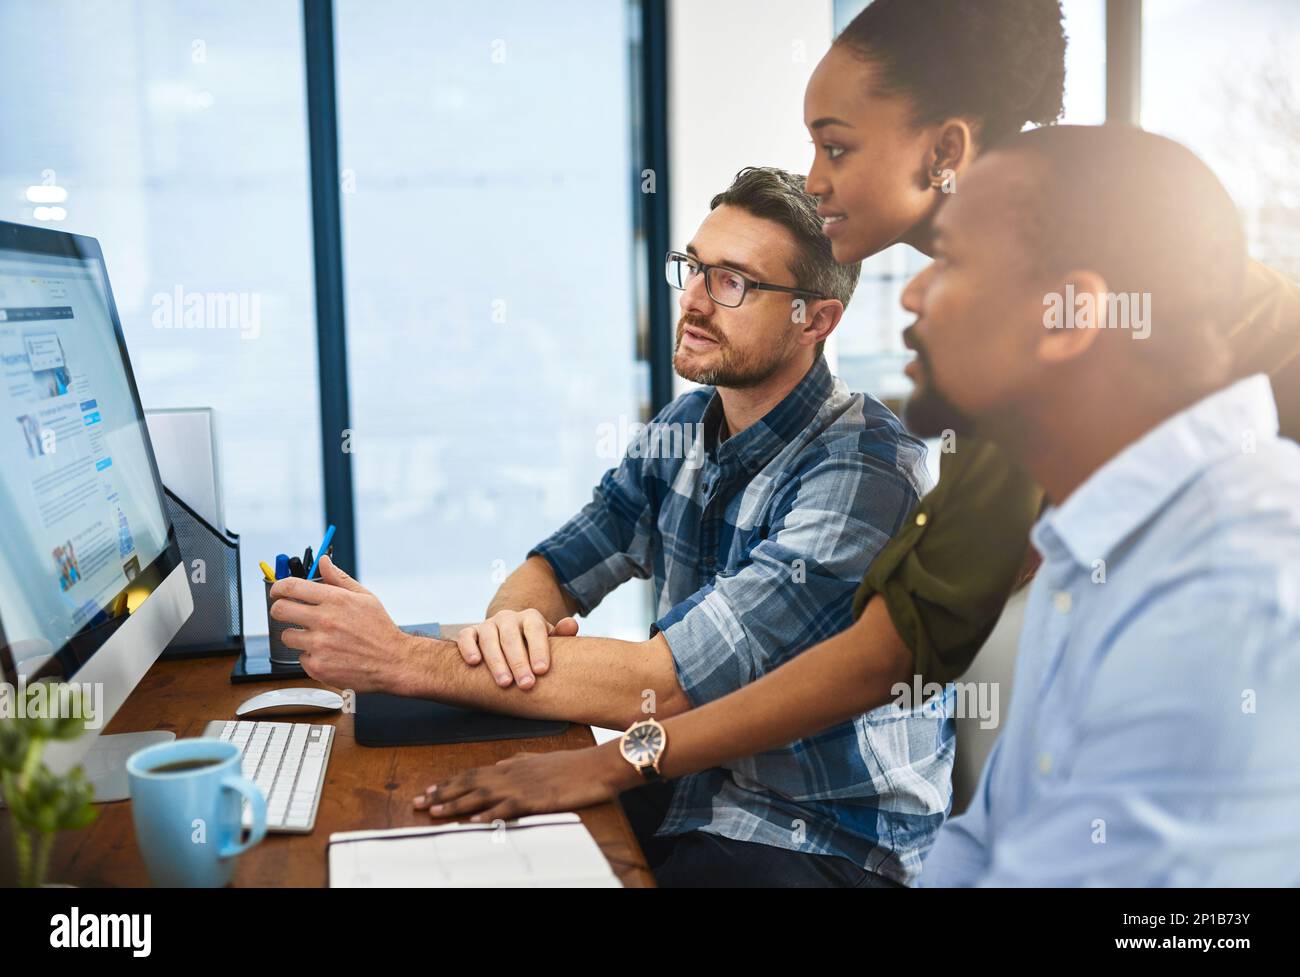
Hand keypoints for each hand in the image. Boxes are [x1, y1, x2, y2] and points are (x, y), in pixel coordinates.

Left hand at [269, 555, 419, 693]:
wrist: (393, 662)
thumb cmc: (380, 629)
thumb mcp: (365, 598)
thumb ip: (339, 579)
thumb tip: (323, 561)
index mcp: (335, 600)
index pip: (291, 587)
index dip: (278, 587)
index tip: (277, 591)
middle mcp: (324, 621)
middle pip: (280, 610)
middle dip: (279, 609)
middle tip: (287, 613)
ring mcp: (319, 645)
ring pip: (287, 636)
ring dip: (297, 636)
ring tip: (317, 637)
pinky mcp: (318, 666)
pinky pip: (301, 657)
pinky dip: (311, 656)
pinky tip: (328, 654)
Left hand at [414, 743, 632, 822]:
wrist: (598, 766)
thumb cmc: (573, 765)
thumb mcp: (542, 759)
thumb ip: (520, 761)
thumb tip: (503, 763)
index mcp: (512, 765)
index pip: (473, 773)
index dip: (449, 782)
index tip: (429, 790)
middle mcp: (511, 773)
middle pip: (469, 783)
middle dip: (441, 794)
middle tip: (417, 802)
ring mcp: (522, 785)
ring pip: (480, 795)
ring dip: (455, 804)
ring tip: (433, 812)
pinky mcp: (535, 799)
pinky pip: (506, 808)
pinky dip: (488, 815)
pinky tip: (473, 821)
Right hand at [455, 609, 578, 689]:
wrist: (508, 641)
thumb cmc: (534, 647)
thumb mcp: (549, 641)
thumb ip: (561, 634)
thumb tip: (572, 625)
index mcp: (530, 618)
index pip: (535, 630)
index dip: (538, 649)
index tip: (542, 671)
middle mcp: (508, 618)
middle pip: (511, 637)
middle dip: (519, 662)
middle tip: (526, 685)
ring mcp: (488, 624)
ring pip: (489, 638)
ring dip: (496, 661)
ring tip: (505, 683)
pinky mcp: (470, 632)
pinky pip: (466, 637)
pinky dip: (468, 648)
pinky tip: (475, 663)